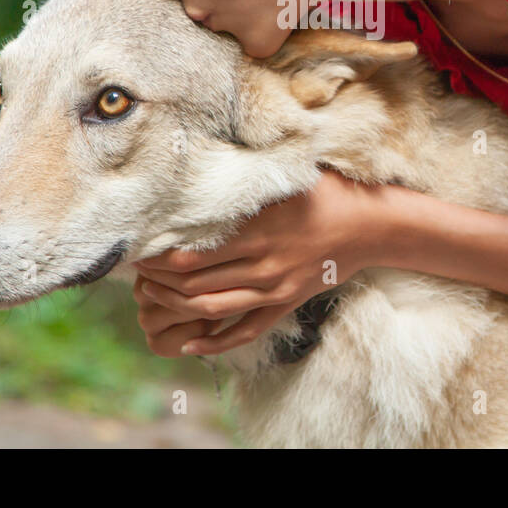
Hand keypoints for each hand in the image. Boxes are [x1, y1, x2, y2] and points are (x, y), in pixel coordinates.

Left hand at [131, 169, 379, 357]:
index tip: (140, 248)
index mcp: (258, 232)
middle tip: (137, 271)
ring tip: (153, 295)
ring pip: (213, 308)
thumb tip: (207, 164)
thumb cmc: (328, 192)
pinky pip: (245, 330)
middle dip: (160, 281)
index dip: (160, 257)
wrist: (369, 226)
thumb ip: (248, 180)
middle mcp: (263, 266)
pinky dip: (216, 341)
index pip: (194, 254)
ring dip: (177, 306)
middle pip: (196, 284)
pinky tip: (191, 343)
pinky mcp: (284, 303)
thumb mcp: (286, 179)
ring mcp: (274, 289)